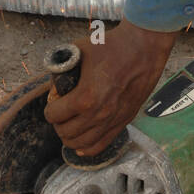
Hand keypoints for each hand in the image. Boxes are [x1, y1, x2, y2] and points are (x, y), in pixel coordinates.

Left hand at [44, 18, 178, 154]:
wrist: (143, 47)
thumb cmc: (112, 46)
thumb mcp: (78, 51)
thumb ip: (62, 69)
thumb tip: (55, 88)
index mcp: (85, 97)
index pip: (54, 115)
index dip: (49, 108)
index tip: (53, 102)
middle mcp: (99, 114)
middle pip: (66, 133)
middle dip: (58, 123)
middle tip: (60, 112)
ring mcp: (113, 120)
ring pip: (82, 144)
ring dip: (70, 137)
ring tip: (69, 125)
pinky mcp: (125, 121)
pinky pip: (102, 145)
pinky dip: (88, 147)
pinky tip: (81, 143)